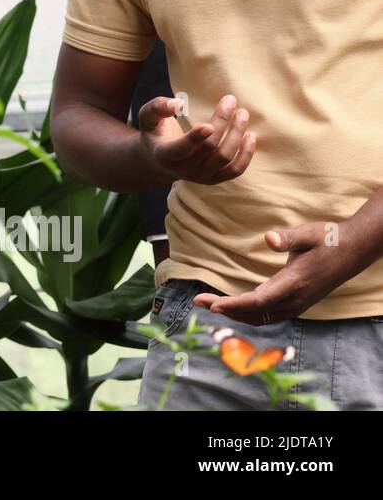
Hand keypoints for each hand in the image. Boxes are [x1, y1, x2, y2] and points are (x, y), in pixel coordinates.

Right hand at [137, 93, 255, 185]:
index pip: (181, 149)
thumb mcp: (148, 118)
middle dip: (222, 122)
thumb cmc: (155, 133)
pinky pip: (234, 170)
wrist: (158, 160)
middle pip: (209, 147)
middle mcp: (182, 169)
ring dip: (236, 135)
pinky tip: (250, 136)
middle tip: (231, 101)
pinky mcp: (213, 179)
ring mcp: (200, 176)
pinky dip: (245, 154)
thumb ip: (158, 107)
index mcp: (164, 155)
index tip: (209, 125)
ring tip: (242, 114)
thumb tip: (178, 103)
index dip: (195, 139)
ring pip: (224, 157)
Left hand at [194, 222, 363, 323]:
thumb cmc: (329, 239)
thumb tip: (269, 238)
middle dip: (224, 309)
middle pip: (253, 312)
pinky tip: (234, 308)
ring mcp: (297, 305)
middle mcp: (294, 299)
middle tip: (197, 301)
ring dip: (234, 314)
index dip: (233, 305)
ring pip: (261, 318)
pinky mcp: (298, 304)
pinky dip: (248, 314)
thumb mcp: (308, 233)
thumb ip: (288, 238)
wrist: (354, 251)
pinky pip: (269, 316)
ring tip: (209, 305)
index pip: (257, 301)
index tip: (212, 305)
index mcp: (293, 283)